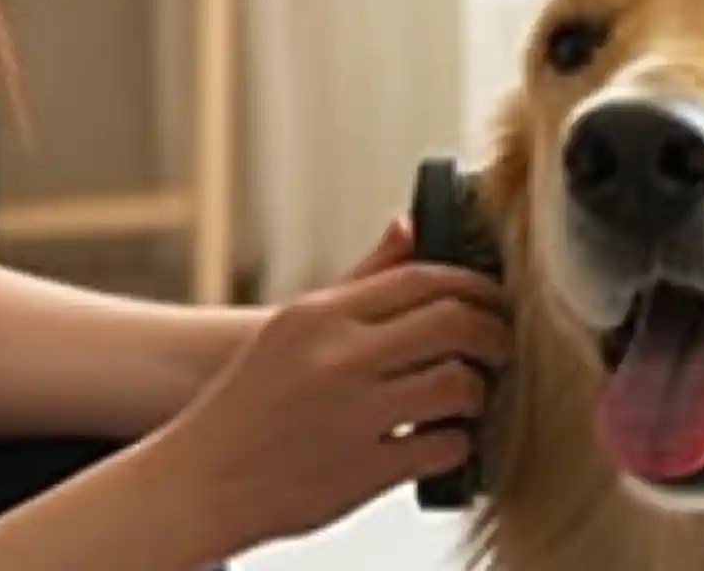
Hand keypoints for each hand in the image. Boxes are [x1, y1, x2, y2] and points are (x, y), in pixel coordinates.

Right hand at [152, 217, 508, 555]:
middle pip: (454, 324)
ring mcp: (353, 416)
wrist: (200, 479)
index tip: (495, 302)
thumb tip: (410, 224)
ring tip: (473, 397)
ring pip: (457, 385)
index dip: (476, 287)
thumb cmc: (256, 398)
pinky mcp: (364, 471)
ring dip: (479, 393)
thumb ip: (364, 281)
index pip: (424, 279)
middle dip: (495, 335)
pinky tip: (451, 438)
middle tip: (503, 347)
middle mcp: (339, 360)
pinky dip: (460, 444)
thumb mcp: (297, 328)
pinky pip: (443, 447)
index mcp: (323, 316)